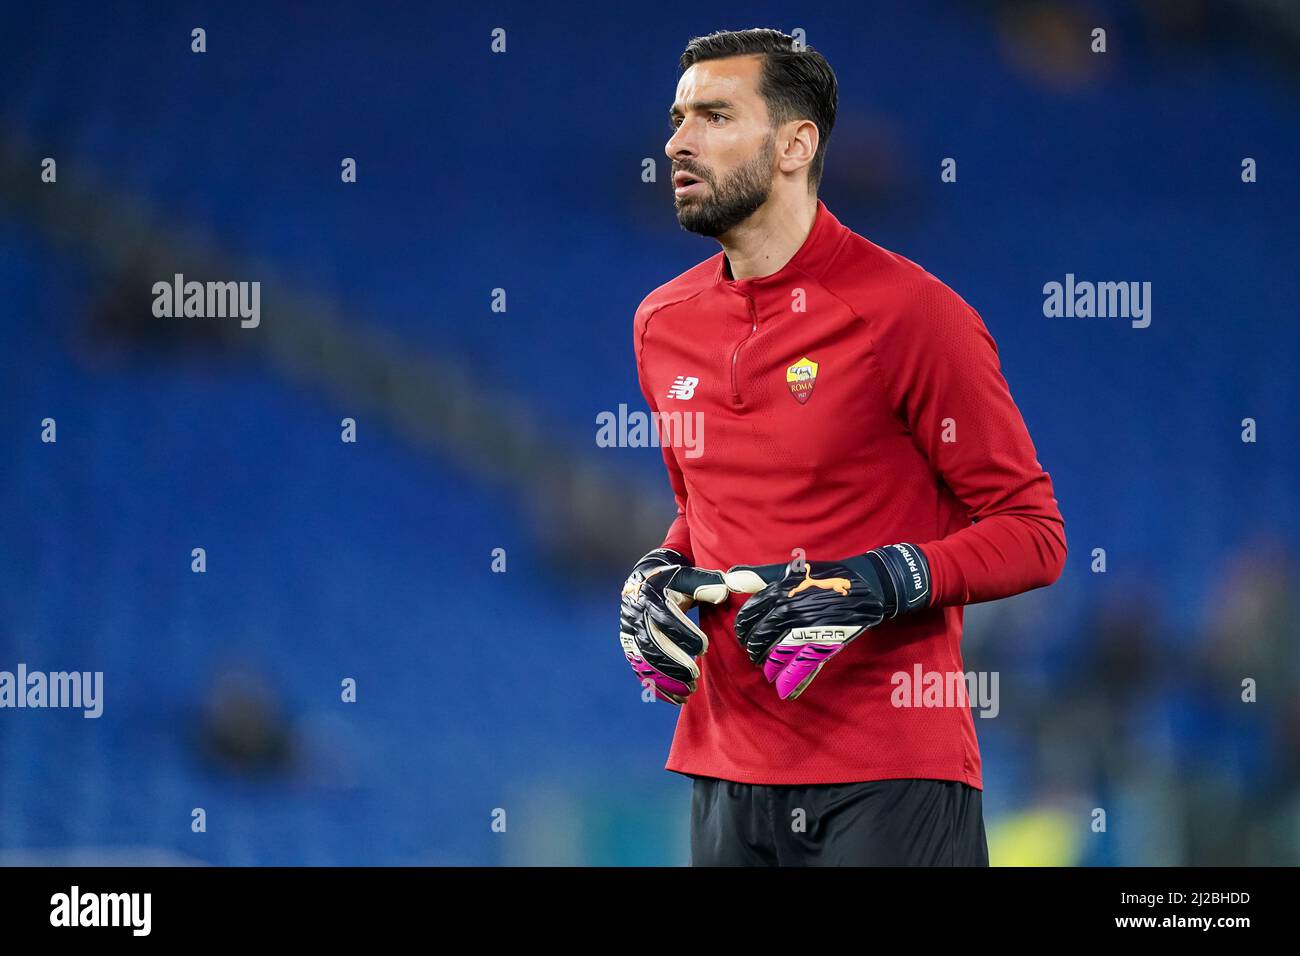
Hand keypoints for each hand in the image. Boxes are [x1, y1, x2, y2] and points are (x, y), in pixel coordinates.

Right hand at [619, 549, 728, 703]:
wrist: (645, 582)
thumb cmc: (674, 582)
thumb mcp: (690, 577)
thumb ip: (708, 583)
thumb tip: (723, 593)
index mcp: (651, 597)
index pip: (665, 618)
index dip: (683, 633)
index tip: (704, 647)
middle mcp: (637, 617)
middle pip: (652, 644)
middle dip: (673, 662)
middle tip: (694, 675)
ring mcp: (631, 635)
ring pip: (645, 662)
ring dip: (666, 679)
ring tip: (690, 690)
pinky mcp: (631, 649)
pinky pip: (641, 672)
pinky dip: (658, 687)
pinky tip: (677, 699)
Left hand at [724, 543, 930, 700]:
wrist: (867, 588)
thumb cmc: (828, 577)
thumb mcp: (794, 570)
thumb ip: (761, 577)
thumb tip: (731, 579)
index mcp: (780, 592)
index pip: (748, 615)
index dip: (743, 629)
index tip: (744, 635)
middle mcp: (790, 611)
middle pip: (759, 638)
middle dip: (753, 649)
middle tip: (755, 653)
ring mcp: (806, 630)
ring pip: (776, 655)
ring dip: (767, 665)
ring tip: (766, 667)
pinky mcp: (824, 645)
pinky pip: (800, 668)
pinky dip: (789, 680)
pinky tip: (782, 686)